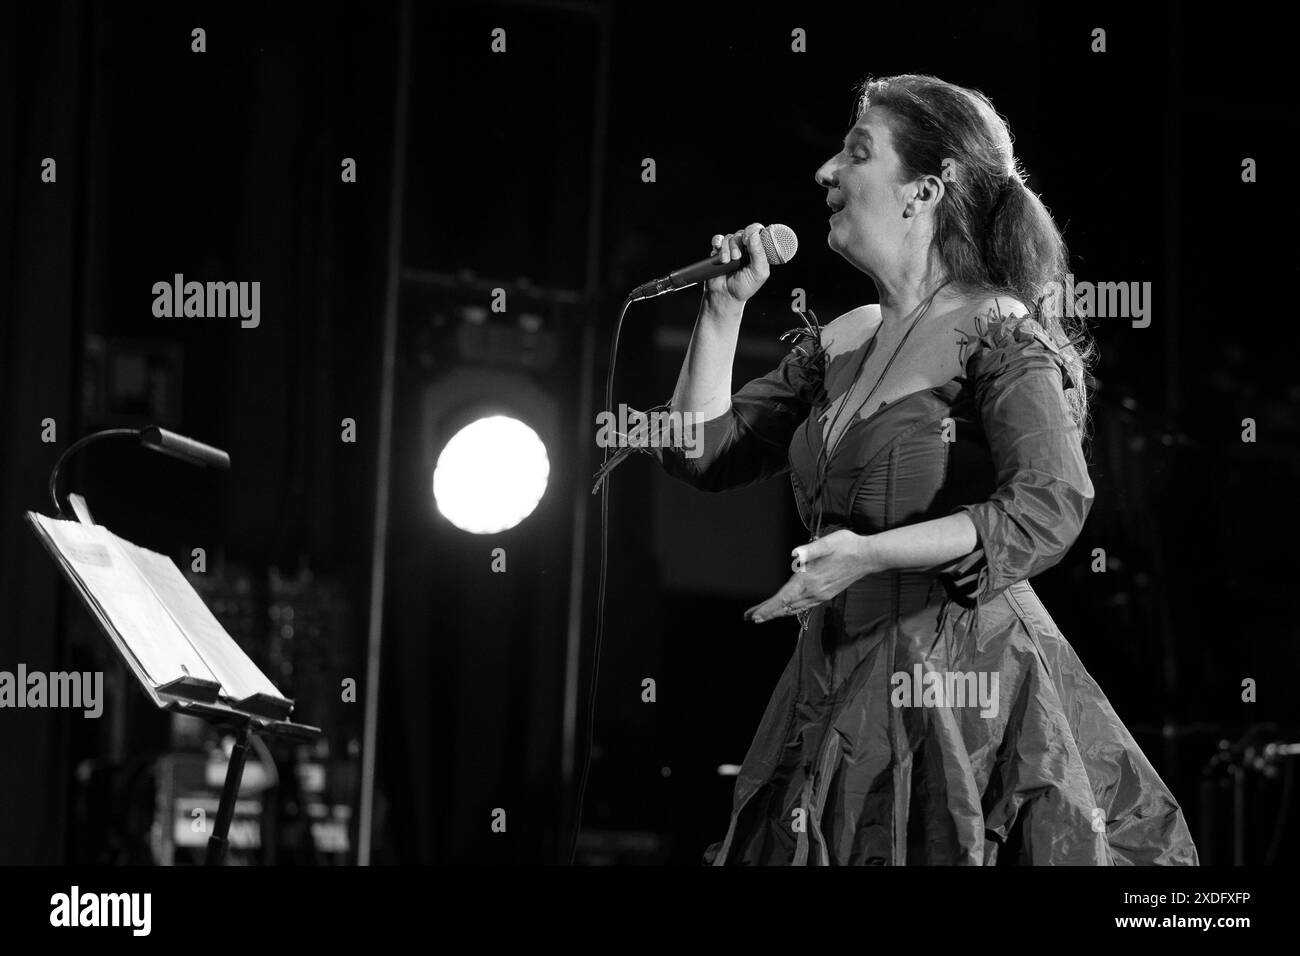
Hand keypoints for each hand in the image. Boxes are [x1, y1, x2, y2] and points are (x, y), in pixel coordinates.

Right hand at [703, 222, 770, 308]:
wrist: (725, 296)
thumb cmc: (744, 287)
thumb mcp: (758, 272)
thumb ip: (759, 253)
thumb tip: (755, 234)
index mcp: (757, 251)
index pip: (758, 232)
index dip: (753, 231)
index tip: (747, 239)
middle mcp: (745, 248)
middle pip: (742, 233)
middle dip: (737, 244)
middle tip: (737, 258)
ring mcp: (731, 249)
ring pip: (729, 237)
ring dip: (727, 248)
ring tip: (727, 262)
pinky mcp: (718, 252)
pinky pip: (717, 239)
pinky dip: (717, 242)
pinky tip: (718, 250)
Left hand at [744, 530, 880, 623]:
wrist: (868, 557)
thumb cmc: (847, 546)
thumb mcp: (827, 543)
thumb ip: (810, 549)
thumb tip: (795, 554)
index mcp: (809, 579)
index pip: (783, 598)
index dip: (767, 608)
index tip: (754, 616)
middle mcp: (813, 591)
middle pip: (785, 606)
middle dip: (767, 613)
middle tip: (749, 618)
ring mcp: (820, 594)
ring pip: (794, 608)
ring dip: (777, 612)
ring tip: (762, 616)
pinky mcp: (825, 594)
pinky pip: (804, 606)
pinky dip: (791, 609)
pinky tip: (786, 609)